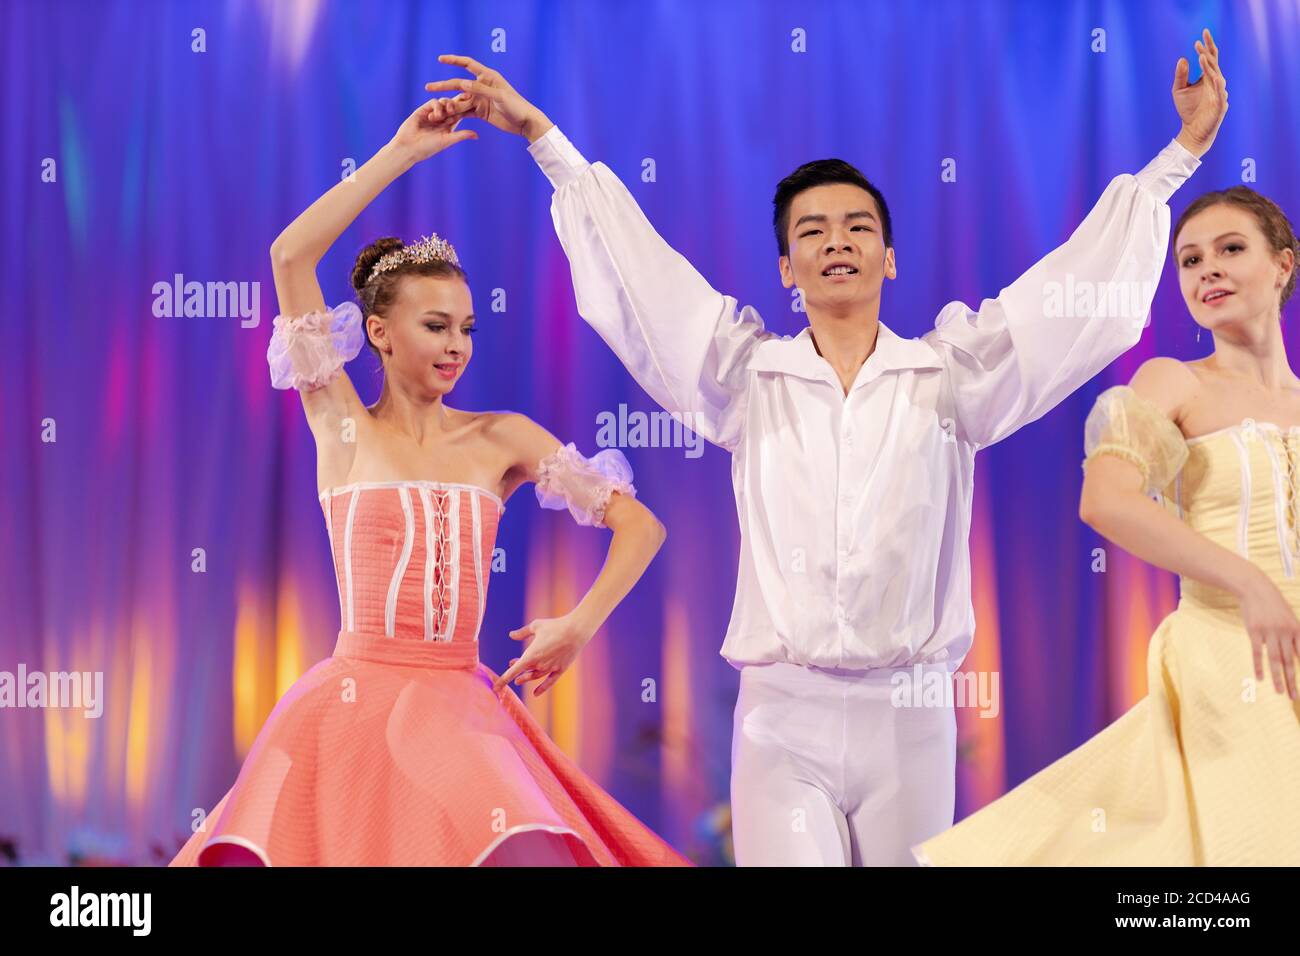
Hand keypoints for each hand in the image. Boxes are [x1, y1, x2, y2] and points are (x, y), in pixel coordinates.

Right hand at [388, 94, 477, 163]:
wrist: (409, 146)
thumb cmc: (428, 147)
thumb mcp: (447, 140)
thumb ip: (461, 135)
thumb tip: (477, 135)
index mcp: (450, 126)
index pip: (461, 114)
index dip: (468, 109)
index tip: (477, 104)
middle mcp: (443, 118)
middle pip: (454, 105)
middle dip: (460, 102)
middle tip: (467, 97)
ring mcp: (433, 113)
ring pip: (445, 102)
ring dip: (448, 105)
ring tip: (450, 111)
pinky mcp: (424, 109)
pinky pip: (434, 102)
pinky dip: (437, 106)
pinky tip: (437, 115)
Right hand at [424, 54, 550, 140]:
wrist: (525, 122)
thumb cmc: (516, 106)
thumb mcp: (498, 97)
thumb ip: (480, 90)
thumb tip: (462, 83)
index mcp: (488, 76)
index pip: (467, 64)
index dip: (453, 60)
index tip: (440, 59)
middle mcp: (482, 86)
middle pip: (459, 84)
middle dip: (444, 85)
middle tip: (429, 88)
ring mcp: (481, 99)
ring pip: (461, 99)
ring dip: (449, 103)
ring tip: (437, 109)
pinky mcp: (481, 112)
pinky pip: (465, 111)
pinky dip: (456, 113)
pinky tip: (445, 116)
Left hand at [492, 613, 594, 697]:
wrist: (576, 630)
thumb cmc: (555, 626)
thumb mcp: (536, 626)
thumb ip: (522, 633)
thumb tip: (511, 635)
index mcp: (531, 654)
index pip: (513, 671)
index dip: (503, 680)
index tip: (496, 688)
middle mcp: (540, 664)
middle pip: (524, 673)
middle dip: (516, 672)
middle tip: (511, 665)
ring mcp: (551, 668)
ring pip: (535, 677)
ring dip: (526, 678)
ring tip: (520, 679)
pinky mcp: (560, 669)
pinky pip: (549, 681)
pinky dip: (542, 688)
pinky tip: (536, 693)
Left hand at [1172, 28, 1227, 157]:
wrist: (1192, 131)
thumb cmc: (1188, 110)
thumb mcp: (1179, 90)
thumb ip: (1181, 76)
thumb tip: (1182, 59)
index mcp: (1208, 77)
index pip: (1210, 58)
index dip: (1207, 46)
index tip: (1203, 33)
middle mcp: (1216, 83)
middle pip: (1214, 64)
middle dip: (1208, 52)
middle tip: (1200, 41)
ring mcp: (1219, 93)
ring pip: (1217, 76)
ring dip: (1210, 67)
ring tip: (1202, 57)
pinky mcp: (1219, 106)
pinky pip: (1220, 93)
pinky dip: (1217, 84)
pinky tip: (1214, 76)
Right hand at [1237, 572, 1299, 698]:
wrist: (1255, 588)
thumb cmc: (1273, 604)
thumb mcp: (1289, 618)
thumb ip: (1293, 637)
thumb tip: (1296, 656)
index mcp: (1296, 629)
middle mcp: (1285, 632)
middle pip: (1289, 661)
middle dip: (1292, 680)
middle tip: (1294, 697)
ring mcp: (1269, 632)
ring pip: (1275, 660)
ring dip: (1278, 678)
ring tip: (1280, 692)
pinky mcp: (1254, 632)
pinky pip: (1257, 653)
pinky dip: (1259, 666)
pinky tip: (1260, 678)